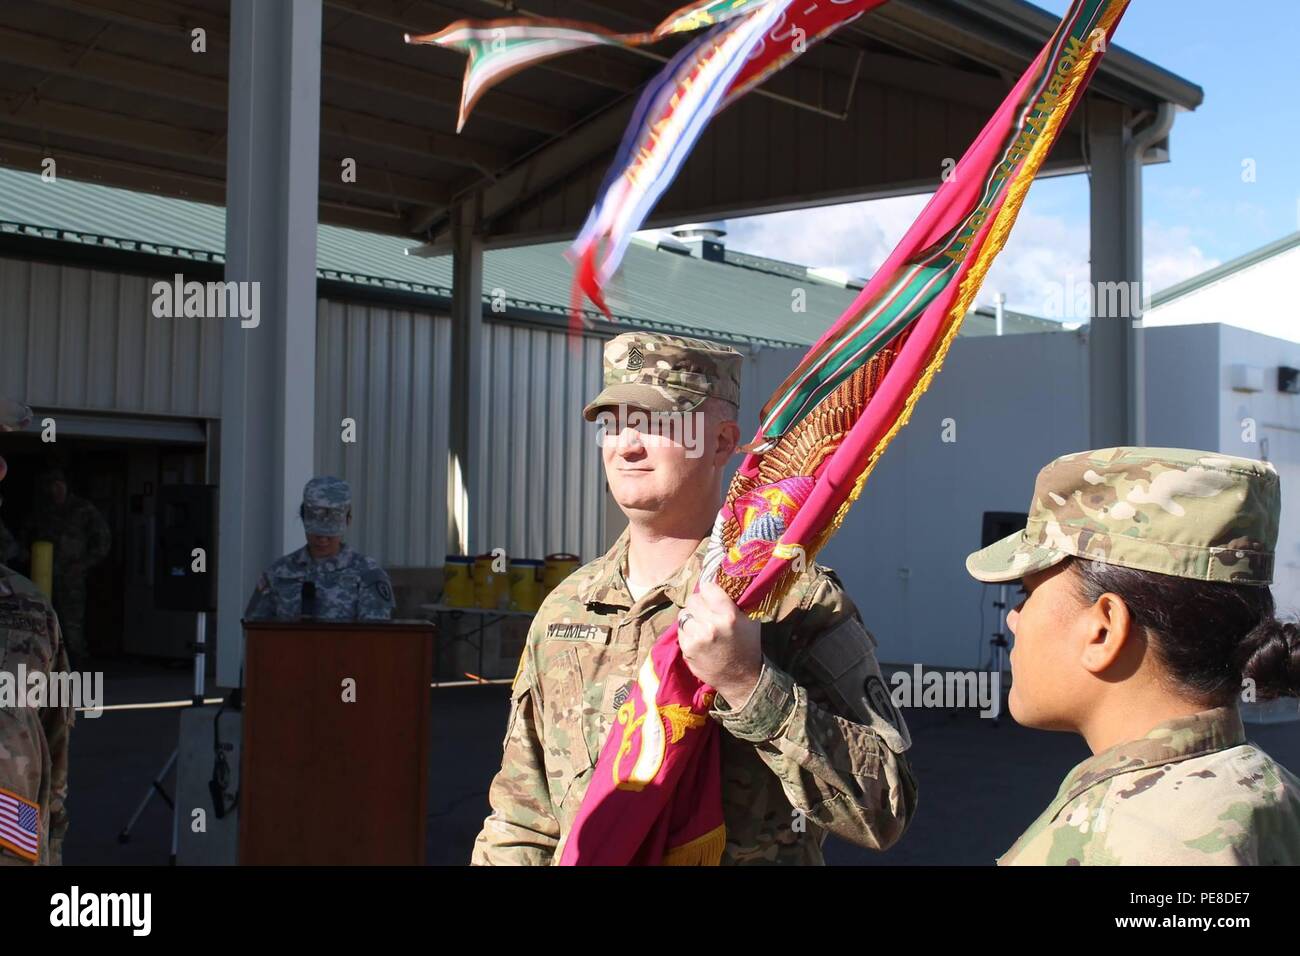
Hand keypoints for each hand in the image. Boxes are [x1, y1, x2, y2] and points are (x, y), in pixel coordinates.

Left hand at [678, 580, 762, 707]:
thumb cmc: (748, 646)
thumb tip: (722, 583)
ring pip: (684, 613)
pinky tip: (698, 637)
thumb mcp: (750, 620)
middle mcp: (711, 624)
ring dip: (691, 617)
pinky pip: (680, 629)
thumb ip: (736, 602)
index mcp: (729, 614)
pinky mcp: (687, 648)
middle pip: (693, 599)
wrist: (741, 678)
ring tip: (701, 624)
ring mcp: (697, 637)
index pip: (708, 587)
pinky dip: (687, 630)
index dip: (709, 591)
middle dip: (700, 604)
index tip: (712, 596)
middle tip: (707, 612)